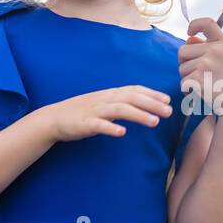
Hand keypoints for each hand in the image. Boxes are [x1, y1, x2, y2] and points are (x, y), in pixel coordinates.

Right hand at [38, 85, 172, 141]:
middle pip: (131, 98)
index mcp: (110, 94)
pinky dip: (110, 128)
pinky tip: (122, 132)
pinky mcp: (84, 124)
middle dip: (151, 104)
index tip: (168, 100)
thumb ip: (121, 103)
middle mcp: (104, 99)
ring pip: (119, 110)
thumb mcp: (104, 104)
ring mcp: (94, 111)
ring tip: (154, 122)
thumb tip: (144, 106)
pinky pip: (99, 125)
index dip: (152, 94)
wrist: (53, 118)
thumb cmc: (83, 112)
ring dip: (138, 115)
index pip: (134, 90)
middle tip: (169, 112)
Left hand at [178, 17, 222, 116]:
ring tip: (204, 85)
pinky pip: (183, 82)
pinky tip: (200, 93)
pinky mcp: (198, 78)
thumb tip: (188, 38)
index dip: (195, 24)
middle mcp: (215, 51)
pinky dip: (188, 90)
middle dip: (185, 63)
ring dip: (187, 78)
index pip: (208, 23)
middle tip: (199, 74)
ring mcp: (206, 64)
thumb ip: (209, 47)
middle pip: (183, 51)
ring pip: (181, 68)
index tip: (189, 31)